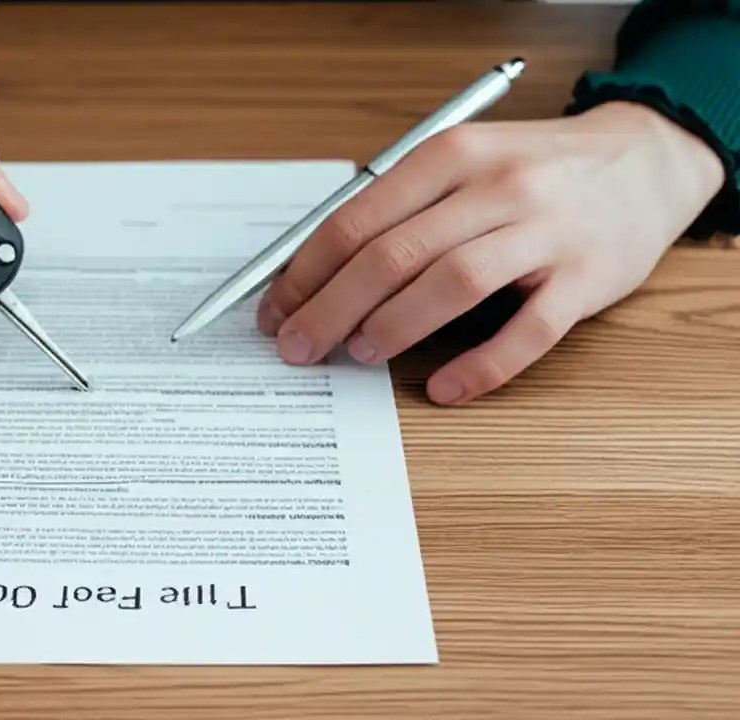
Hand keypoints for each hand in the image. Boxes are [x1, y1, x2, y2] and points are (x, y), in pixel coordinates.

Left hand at [258, 101, 724, 403]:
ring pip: (452, 284)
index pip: (356, 219)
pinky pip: (527, 332)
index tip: (275, 310)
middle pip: (392, 255)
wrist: (645, 160)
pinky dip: (480, 367)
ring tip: (359, 354)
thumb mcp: (462, 162)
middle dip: (329, 309)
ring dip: (394, 326)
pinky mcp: (586, 278)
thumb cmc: (532, 170)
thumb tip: (317, 272)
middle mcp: (496, 187)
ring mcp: (545, 232)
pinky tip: (443, 389)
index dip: (305, 272)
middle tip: (298, 347)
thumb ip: (398, 206)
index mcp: (451, 155)